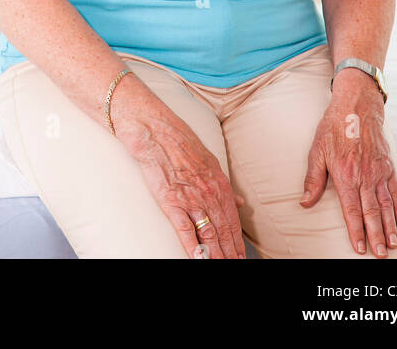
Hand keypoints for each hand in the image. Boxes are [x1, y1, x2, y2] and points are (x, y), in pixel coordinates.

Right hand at [115, 91, 246, 259]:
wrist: (156, 131)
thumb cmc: (180, 143)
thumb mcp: (210, 161)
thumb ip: (224, 185)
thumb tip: (239, 202)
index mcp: (220, 184)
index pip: (232, 221)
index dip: (237, 242)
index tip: (240, 256)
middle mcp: (209, 193)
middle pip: (223, 231)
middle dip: (231, 253)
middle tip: (235, 265)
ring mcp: (191, 199)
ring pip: (209, 234)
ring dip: (217, 255)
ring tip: (222, 266)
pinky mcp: (172, 202)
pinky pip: (185, 230)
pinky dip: (193, 248)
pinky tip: (199, 259)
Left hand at [300, 79, 396, 256]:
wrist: (356, 106)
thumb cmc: (333, 128)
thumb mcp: (317, 151)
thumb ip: (313, 179)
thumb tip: (305, 202)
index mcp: (346, 175)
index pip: (351, 210)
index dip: (356, 230)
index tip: (359, 247)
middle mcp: (364, 177)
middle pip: (371, 213)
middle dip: (375, 236)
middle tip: (379, 255)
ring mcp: (378, 172)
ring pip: (385, 205)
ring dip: (389, 227)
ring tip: (391, 244)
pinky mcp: (387, 166)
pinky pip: (395, 191)